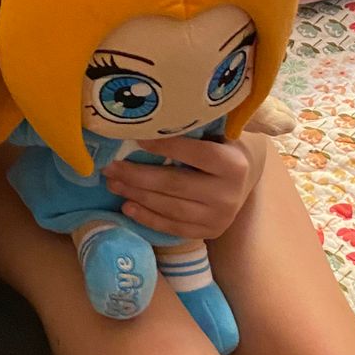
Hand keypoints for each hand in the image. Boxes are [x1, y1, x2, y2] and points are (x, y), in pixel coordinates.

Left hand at [104, 133, 267, 239]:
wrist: (244, 178)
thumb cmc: (222, 147)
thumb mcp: (218, 134)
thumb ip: (194, 130)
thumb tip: (151, 121)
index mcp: (233, 164)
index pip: (196, 154)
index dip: (165, 146)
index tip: (136, 138)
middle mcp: (229, 194)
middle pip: (176, 185)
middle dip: (138, 176)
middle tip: (110, 168)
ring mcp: (219, 218)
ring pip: (171, 209)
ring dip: (137, 196)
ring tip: (113, 184)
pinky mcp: (209, 233)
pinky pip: (174, 228)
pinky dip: (148, 218)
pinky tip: (128, 207)